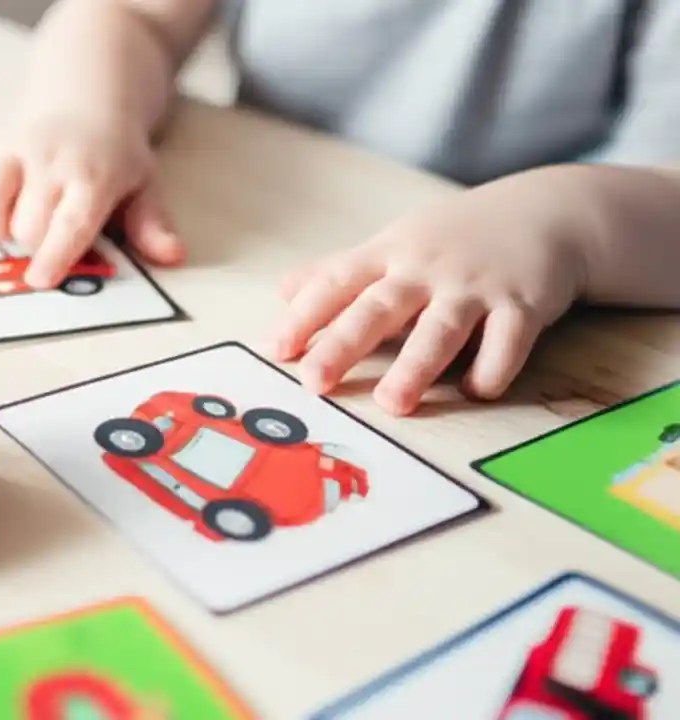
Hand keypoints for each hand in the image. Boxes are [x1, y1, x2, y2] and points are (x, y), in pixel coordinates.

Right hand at [0, 112, 183, 288]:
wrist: (87, 94)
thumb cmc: (115, 153)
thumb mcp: (145, 183)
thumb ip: (151, 223)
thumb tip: (171, 255)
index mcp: (93, 176)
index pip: (71, 221)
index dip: (54, 253)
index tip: (40, 279)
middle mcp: (51, 163)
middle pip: (27, 222)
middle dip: (29, 244)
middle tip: (41, 240)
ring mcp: (14, 152)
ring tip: (5, 227)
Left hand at [266, 173, 588, 414]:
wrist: (551, 210)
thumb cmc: (457, 237)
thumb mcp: (396, 243)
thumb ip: (340, 270)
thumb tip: (282, 290)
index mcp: (391, 254)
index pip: (337, 283)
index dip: (304, 316)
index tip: (275, 350)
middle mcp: (428, 268)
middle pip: (379, 308)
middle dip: (344, 345)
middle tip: (314, 382)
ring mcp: (476, 284)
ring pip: (441, 328)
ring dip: (416, 366)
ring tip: (392, 403)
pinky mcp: (525, 302)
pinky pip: (508, 340)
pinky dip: (493, 367)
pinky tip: (475, 391)